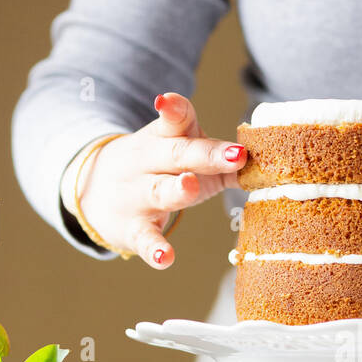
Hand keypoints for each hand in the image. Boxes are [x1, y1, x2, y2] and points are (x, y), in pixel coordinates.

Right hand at [60, 93, 245, 268]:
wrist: (94, 190)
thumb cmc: (158, 170)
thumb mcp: (180, 152)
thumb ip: (220, 158)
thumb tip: (266, 165)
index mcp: (164, 138)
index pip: (172, 119)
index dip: (174, 109)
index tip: (169, 103)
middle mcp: (149, 162)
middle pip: (176, 154)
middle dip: (204, 154)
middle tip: (236, 154)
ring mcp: (138, 195)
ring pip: (159, 191)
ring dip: (176, 189)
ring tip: (190, 185)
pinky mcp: (133, 228)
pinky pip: (145, 238)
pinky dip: (155, 249)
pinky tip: (166, 258)